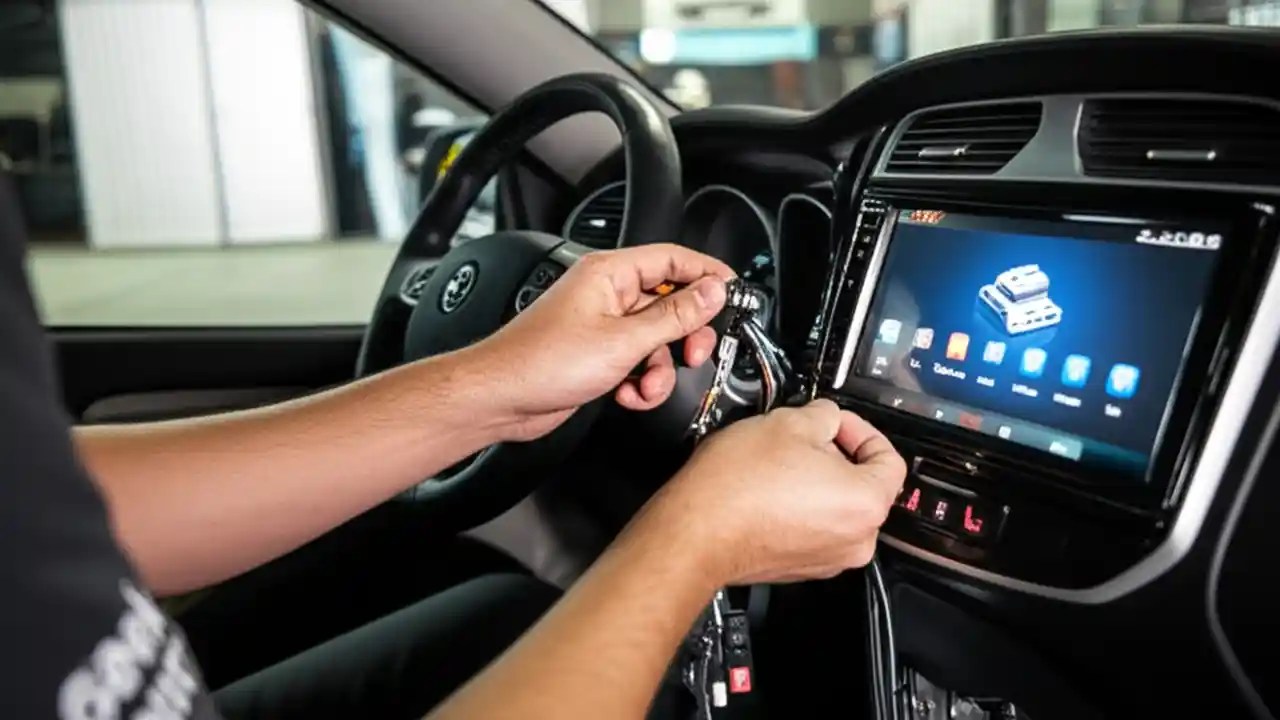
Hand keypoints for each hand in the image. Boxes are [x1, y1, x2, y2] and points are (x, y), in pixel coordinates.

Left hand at [468, 244, 734, 440]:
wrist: (501, 398)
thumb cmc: (541, 362)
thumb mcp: (624, 340)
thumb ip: (675, 316)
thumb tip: (712, 292)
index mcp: (611, 274)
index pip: (674, 260)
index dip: (708, 274)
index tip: (734, 294)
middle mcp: (607, 295)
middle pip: (671, 303)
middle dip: (685, 334)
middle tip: (694, 352)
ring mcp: (602, 326)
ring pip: (656, 340)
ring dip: (659, 369)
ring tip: (644, 385)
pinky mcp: (598, 355)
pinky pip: (638, 362)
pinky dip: (640, 382)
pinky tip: (626, 394)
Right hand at [629, 400, 906, 585]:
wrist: (695, 532)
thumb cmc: (737, 486)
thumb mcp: (788, 422)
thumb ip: (823, 415)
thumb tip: (826, 419)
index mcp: (866, 502)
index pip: (889, 458)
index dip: (860, 429)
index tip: (835, 422)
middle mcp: (856, 539)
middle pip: (862, 485)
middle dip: (835, 455)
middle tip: (802, 438)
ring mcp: (828, 559)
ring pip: (835, 507)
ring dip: (815, 481)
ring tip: (779, 463)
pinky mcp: (800, 568)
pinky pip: (813, 528)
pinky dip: (798, 507)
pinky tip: (767, 489)